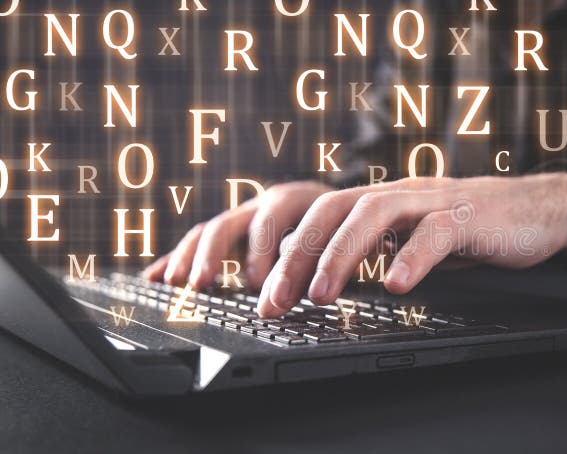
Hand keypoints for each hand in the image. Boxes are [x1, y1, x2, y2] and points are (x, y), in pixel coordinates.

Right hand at [142, 181, 332, 289]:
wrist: (345, 209)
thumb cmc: (344, 229)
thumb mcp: (342, 238)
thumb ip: (328, 259)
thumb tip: (316, 286)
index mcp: (295, 200)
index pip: (273, 221)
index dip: (264, 252)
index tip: (258, 284)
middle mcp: (264, 205)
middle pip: (231, 222)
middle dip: (214, 253)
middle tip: (202, 283)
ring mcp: (245, 218)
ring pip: (210, 232)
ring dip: (190, 258)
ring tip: (177, 283)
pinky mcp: (233, 235)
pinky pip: (199, 245)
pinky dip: (177, 260)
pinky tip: (154, 278)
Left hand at [257, 173, 566, 316]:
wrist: (537, 210)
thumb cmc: (469, 230)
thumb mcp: (411, 239)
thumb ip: (374, 250)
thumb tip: (321, 278)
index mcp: (380, 201)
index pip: (317, 216)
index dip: (284, 251)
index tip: (263, 295)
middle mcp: (399, 195)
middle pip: (332, 209)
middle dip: (298, 257)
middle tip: (275, 302)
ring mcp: (433, 201)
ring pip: (374, 213)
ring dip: (341, 254)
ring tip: (322, 296)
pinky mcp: (469, 216)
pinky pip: (435, 232)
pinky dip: (412, 257)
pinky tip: (396, 285)